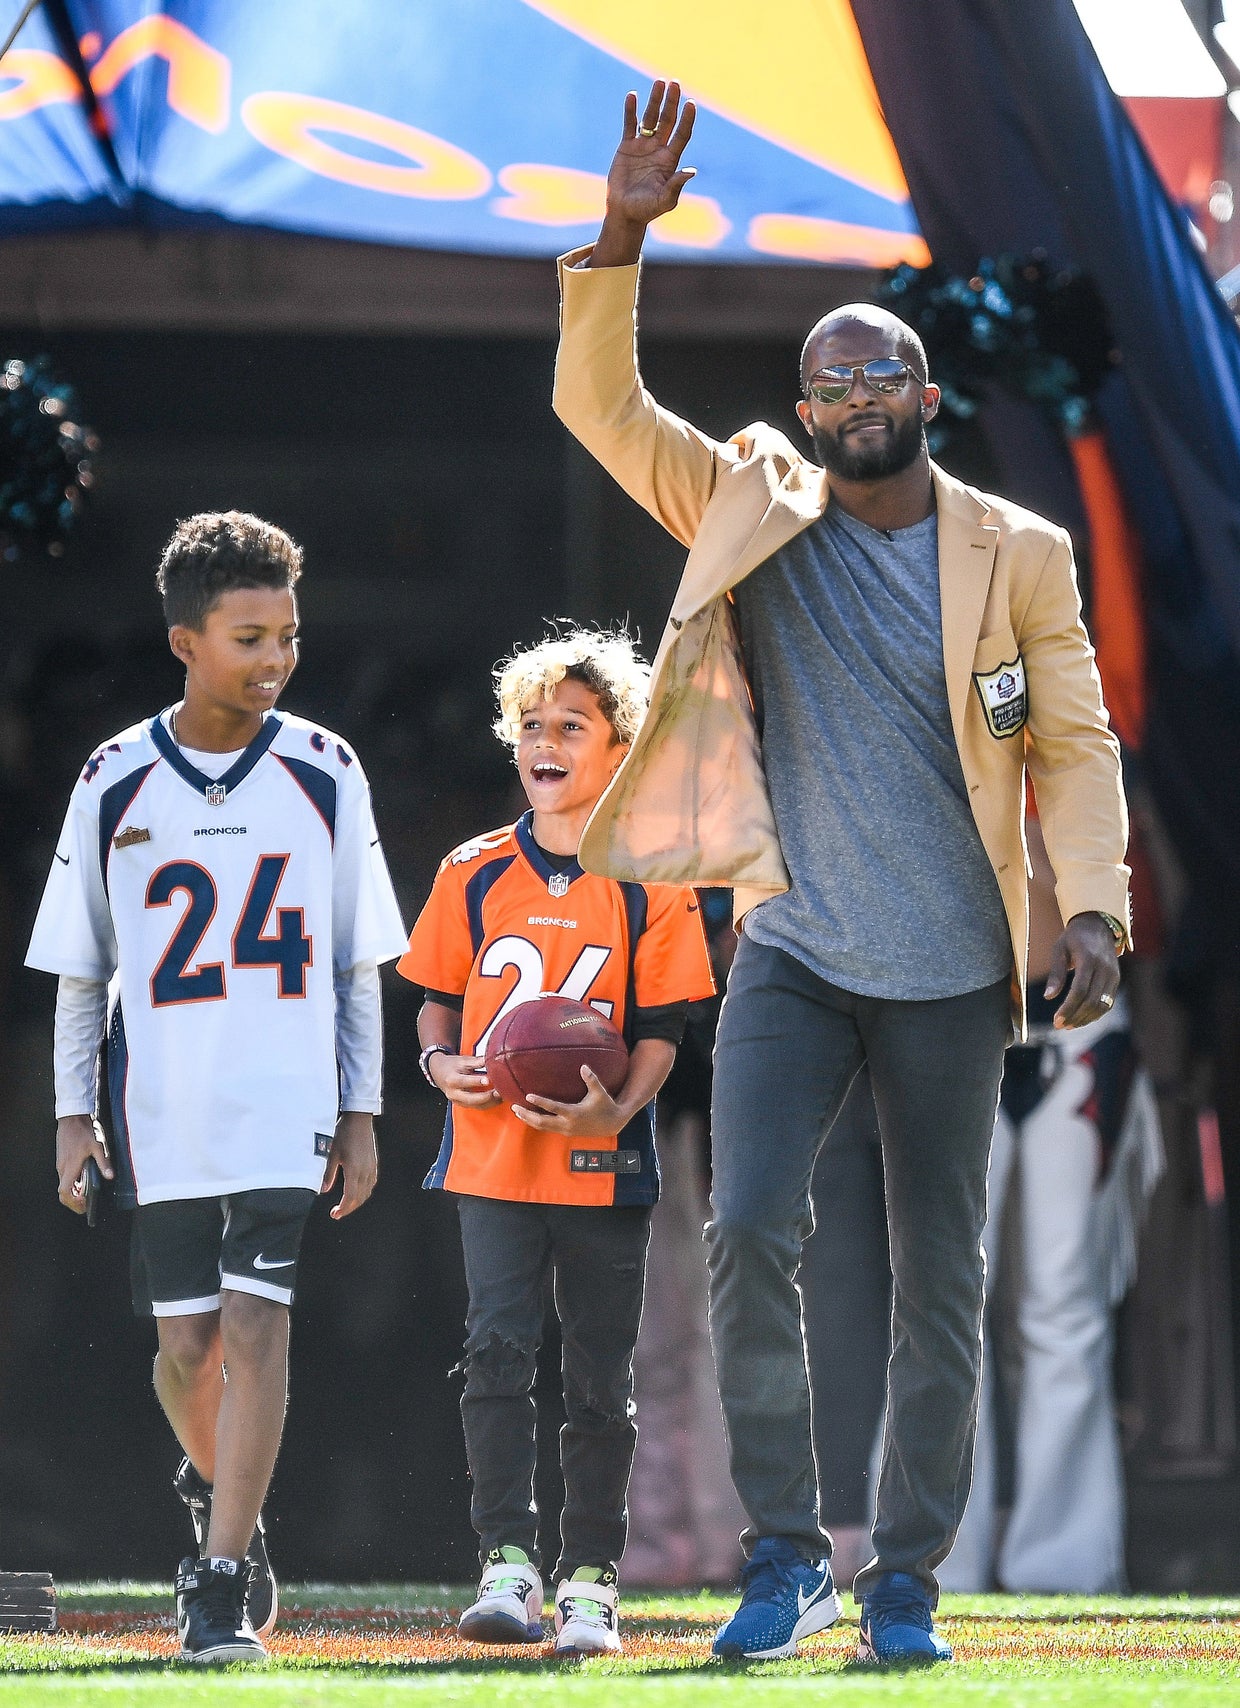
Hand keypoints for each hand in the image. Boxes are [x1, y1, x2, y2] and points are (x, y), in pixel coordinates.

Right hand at [56, 1115, 111, 1213]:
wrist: (72, 1118)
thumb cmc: (83, 1131)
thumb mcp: (98, 1147)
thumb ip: (103, 1163)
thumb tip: (110, 1176)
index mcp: (70, 1166)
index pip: (64, 1192)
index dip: (73, 1201)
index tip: (83, 1204)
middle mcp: (62, 1167)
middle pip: (63, 1192)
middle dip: (73, 1201)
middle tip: (85, 1204)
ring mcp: (60, 1164)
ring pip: (63, 1184)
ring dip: (73, 1192)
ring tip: (85, 1194)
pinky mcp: (61, 1160)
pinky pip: (64, 1177)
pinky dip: (71, 1183)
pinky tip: (81, 1181)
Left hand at [321, 1111, 377, 1219]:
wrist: (359, 1119)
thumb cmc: (344, 1133)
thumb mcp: (332, 1153)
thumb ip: (328, 1173)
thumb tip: (323, 1190)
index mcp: (354, 1170)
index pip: (350, 1197)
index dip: (343, 1208)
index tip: (335, 1214)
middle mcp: (365, 1171)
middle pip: (359, 1198)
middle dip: (349, 1208)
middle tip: (337, 1213)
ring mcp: (371, 1168)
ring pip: (366, 1192)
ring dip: (356, 1201)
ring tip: (345, 1204)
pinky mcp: (374, 1163)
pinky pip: (371, 1184)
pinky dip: (364, 1192)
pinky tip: (357, 1191)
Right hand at [429, 1051, 500, 1108]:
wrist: (438, 1072)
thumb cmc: (451, 1065)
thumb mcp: (462, 1060)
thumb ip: (477, 1061)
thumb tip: (491, 1057)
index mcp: (451, 1080)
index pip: (465, 1082)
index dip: (477, 1081)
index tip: (488, 1079)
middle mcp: (453, 1093)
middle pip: (471, 1099)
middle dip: (487, 1097)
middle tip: (500, 1092)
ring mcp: (457, 1101)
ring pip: (476, 1105)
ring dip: (490, 1102)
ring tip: (502, 1095)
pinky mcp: (462, 1104)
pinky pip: (477, 1107)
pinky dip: (488, 1104)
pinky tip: (497, 1098)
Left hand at [512, 1066, 627, 1137]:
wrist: (612, 1124)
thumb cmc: (605, 1105)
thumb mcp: (600, 1092)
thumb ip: (591, 1079)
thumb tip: (583, 1066)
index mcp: (574, 1113)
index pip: (553, 1108)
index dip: (540, 1102)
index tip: (528, 1096)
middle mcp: (567, 1124)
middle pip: (542, 1122)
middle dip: (527, 1115)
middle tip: (514, 1107)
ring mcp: (566, 1130)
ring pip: (542, 1127)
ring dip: (529, 1120)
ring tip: (517, 1111)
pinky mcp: (566, 1132)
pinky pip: (547, 1128)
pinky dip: (536, 1123)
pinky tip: (529, 1116)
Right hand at [590, 80, 696, 266]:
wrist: (624, 213)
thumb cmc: (646, 210)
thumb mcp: (664, 200)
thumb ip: (676, 186)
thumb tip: (691, 171)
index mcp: (670, 160)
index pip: (681, 134)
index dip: (686, 119)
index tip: (691, 103)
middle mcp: (658, 149)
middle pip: (668, 121)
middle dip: (671, 102)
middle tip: (674, 83)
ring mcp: (643, 146)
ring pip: (650, 118)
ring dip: (654, 101)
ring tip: (659, 82)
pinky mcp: (627, 147)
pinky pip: (629, 125)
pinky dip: (630, 111)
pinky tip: (632, 96)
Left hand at [1046, 912, 1120, 1028]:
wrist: (1098, 925)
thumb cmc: (1074, 938)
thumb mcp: (1060, 949)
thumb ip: (1056, 973)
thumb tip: (1048, 997)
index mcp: (1089, 959)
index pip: (1080, 990)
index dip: (1068, 1008)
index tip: (1056, 1020)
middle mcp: (1104, 968)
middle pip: (1092, 1001)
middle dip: (1075, 1017)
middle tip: (1060, 1025)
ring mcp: (1113, 975)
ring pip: (1102, 1005)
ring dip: (1086, 1018)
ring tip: (1069, 1025)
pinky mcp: (1116, 979)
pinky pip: (1108, 1002)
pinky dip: (1095, 1013)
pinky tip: (1082, 1018)